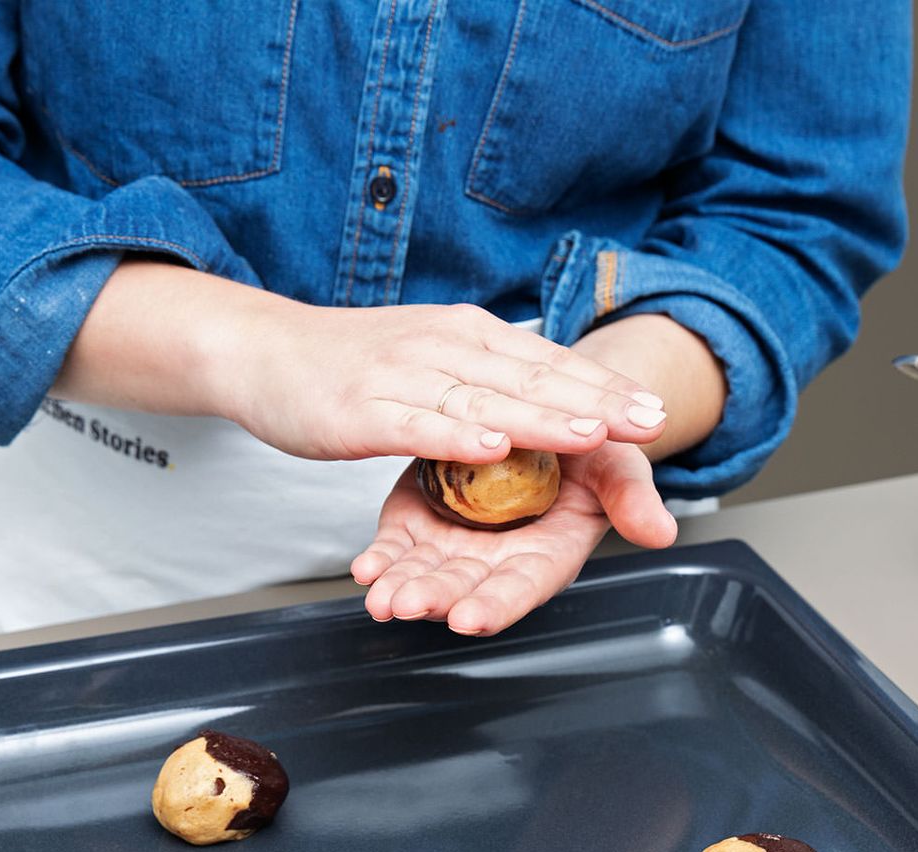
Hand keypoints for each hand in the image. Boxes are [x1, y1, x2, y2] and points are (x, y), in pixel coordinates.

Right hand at [58, 263, 669, 463]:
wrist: (263, 352)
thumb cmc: (350, 366)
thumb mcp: (433, 360)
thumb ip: (489, 378)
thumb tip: (552, 394)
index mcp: (467, 337)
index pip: (547, 363)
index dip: (603, 387)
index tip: (654, 411)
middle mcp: (443, 348)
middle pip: (529, 378)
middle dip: (595, 401)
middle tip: (648, 422)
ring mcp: (402, 377)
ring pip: (483, 400)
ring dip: (541, 416)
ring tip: (591, 432)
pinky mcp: (362, 411)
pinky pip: (417, 425)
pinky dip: (456, 436)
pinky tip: (491, 448)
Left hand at [350, 442, 676, 635]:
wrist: (543, 417)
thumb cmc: (589, 448)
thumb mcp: (619, 463)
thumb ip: (632, 499)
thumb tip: (663, 531)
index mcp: (548, 553)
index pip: (523, 586)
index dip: (498, 603)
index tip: (472, 617)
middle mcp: (499, 558)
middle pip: (466, 588)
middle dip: (435, 600)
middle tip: (405, 605)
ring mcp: (459, 544)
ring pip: (427, 573)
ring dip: (401, 587)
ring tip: (379, 594)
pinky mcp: (425, 520)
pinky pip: (400, 546)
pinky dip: (382, 558)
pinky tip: (366, 567)